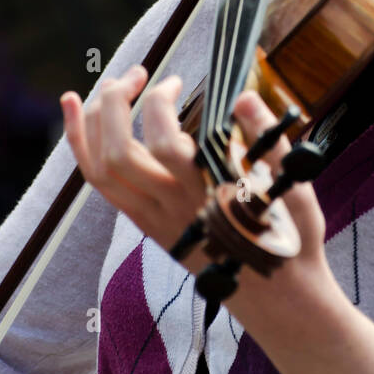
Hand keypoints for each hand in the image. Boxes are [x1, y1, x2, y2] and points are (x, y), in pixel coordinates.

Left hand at [60, 68, 328, 282]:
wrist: (279, 300)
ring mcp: (154, 220)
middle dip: (116, 102)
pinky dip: (82, 146)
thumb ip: (266, 139)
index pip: (163, 141)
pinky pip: (101, 185)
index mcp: (209, 195)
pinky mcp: (146, 225)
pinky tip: (77, 114)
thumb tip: (242, 98)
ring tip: (109, 85)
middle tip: (139, 74)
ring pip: (99, 171)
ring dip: (92, 121)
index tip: (178, 82)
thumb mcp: (295, 186)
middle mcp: (173, 209)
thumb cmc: (290, 238)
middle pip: (118, 153)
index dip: (159, 100)